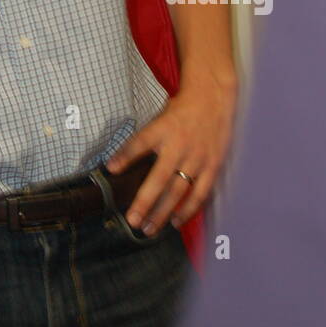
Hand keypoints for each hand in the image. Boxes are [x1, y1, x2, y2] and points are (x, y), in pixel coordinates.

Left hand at [104, 75, 236, 234]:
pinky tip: (176, 222)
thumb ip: (146, 139)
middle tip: (132, 221)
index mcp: (162, 129)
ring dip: (163, 213)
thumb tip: (122, 162)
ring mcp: (197, 158)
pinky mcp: (212, 165)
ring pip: (178, 192)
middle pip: (159, 178)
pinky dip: (188, 210)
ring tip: (149, 228)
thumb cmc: (182, 109)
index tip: (111, 169)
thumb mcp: (159, 117)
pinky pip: (200, 193)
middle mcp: (179, 145)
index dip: (125, 155)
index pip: (139, 143)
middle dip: (144, 202)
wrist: (214, 98)